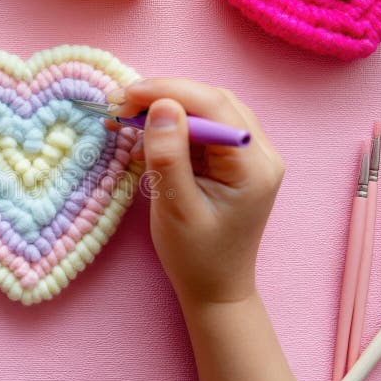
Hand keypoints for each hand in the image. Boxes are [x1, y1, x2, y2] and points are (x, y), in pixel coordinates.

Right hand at [109, 79, 284, 304]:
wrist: (214, 288)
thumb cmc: (196, 257)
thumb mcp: (176, 208)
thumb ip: (169, 155)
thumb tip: (160, 106)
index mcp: (253, 166)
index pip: (214, 106)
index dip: (168, 91)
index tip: (126, 96)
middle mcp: (260, 153)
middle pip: (212, 101)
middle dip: (164, 96)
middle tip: (120, 104)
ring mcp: (249, 155)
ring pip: (206, 110)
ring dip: (166, 109)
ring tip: (126, 118)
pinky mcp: (233, 161)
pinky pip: (202, 129)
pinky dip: (171, 127)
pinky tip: (143, 139)